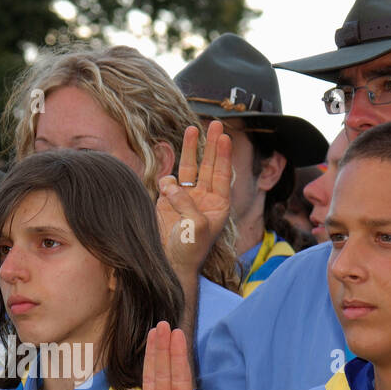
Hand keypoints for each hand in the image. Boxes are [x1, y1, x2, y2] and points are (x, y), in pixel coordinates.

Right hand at [156, 121, 231, 277]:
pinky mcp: (166, 202)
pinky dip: (168, 171)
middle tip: (215, 124)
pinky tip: (167, 167)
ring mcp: (184, 198)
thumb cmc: (190, 250)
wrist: (169, 265)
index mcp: (218, 205)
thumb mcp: (197, 226)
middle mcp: (203, 199)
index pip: (222, 174)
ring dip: (191, 150)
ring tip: (193, 129)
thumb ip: (186, 202)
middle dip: (211, 145)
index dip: (223, 155)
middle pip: (208, 165)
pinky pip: (168, 180)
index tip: (224, 137)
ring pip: (189, 168)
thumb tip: (170, 183)